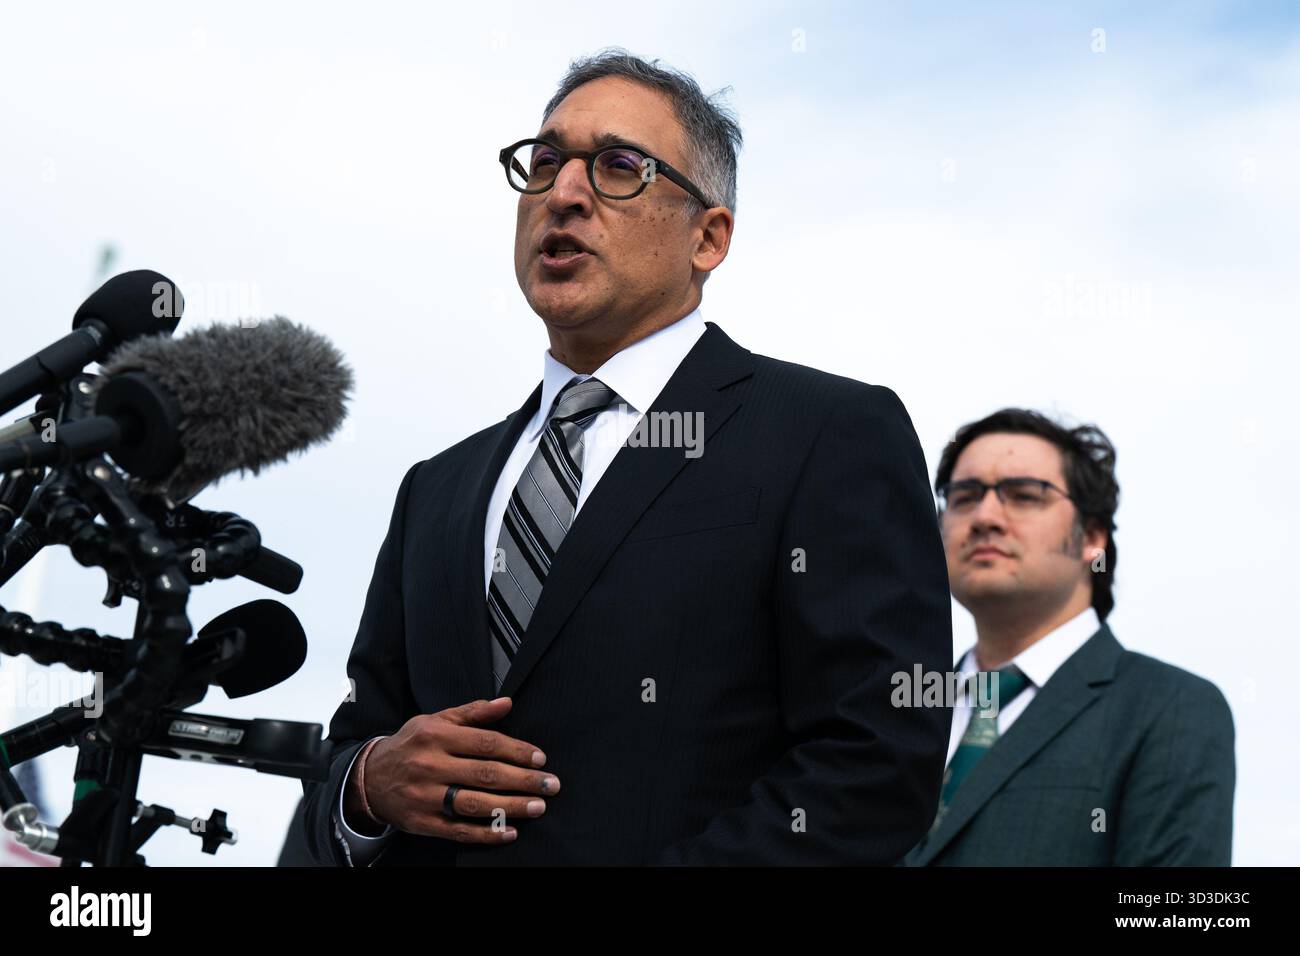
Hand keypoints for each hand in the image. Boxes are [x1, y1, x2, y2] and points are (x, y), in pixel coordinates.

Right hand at [344, 697, 558, 843]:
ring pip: (475, 804)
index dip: (517, 751)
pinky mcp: (422, 822)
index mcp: (436, 736)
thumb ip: (473, 712)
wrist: (368, 778)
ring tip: (538, 807)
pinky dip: (486, 834)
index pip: (486, 743)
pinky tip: (509, 832)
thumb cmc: (411, 745)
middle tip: (551, 785)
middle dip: (523, 780)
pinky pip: (458, 831)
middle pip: (486, 774)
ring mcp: (425, 796)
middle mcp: (430, 765)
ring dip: (511, 807)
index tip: (540, 759)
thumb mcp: (435, 720)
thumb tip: (507, 703)